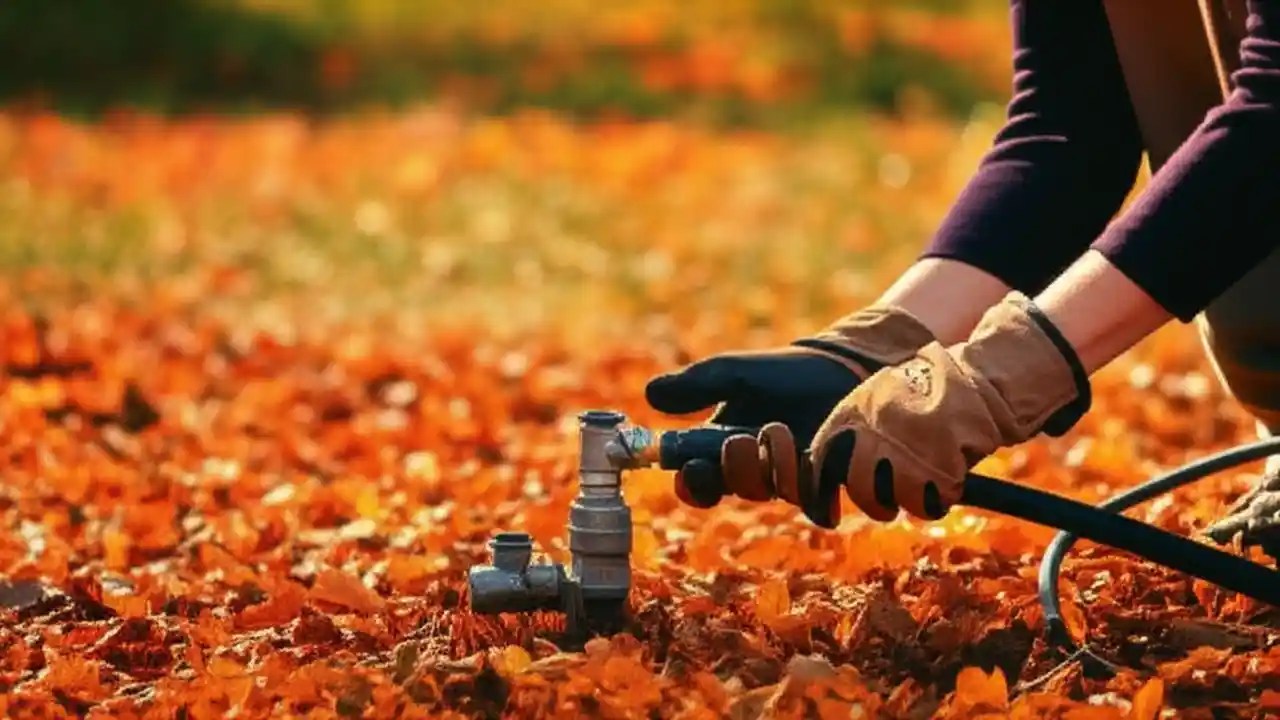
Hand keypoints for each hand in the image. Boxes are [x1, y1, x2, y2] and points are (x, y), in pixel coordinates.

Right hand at [645, 305, 936, 525]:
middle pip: (734, 488)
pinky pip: (818, 504)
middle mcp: (756, 470)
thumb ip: (696, 384)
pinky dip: (814, 489)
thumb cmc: (782, 372)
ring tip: (778, 434)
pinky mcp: (829, 483)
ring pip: (773, 493)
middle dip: (733, 470)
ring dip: (772, 467)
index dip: (692, 484)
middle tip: (737, 442)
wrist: (842, 370)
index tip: (691, 468)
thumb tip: (650, 393)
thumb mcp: (734, 372)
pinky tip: (816, 459)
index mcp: (725, 449)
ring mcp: (792, 479)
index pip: (699, 482)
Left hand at [808, 292, 1091, 521]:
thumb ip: (856, 428)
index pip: (822, 460)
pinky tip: (947, 483)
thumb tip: (830, 475)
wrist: (978, 379)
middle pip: (860, 487)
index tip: (830, 512)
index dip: (822, 493)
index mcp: (855, 410)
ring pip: (894, 499)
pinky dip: (939, 500)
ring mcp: (906, 448)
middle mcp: (875, 429)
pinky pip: (930, 502)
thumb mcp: (880, 396)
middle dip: (873, 503)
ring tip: (923, 490)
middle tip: (886, 505)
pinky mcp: (940, 466)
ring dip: (910, 502)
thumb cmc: (927, 391)